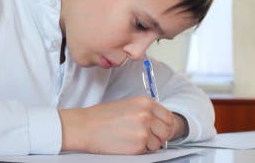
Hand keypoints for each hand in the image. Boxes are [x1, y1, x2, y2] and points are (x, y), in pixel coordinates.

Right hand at [59, 96, 174, 153]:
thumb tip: (160, 122)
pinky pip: (148, 151)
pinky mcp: (138, 146)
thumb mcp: (127, 105)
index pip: (169, 117)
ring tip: (132, 138)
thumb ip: (145, 111)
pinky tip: (126, 142)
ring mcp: (143, 131)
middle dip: (159, 135)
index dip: (165, 125)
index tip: (159, 128)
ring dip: (149, 144)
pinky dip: (140, 149)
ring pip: (158, 143)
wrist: (85, 126)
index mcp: (145, 102)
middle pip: (167, 131)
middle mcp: (146, 115)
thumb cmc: (101, 116)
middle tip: (145, 136)